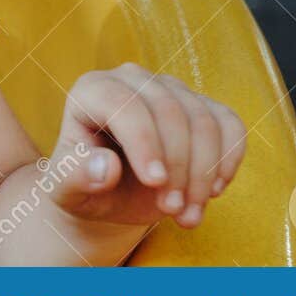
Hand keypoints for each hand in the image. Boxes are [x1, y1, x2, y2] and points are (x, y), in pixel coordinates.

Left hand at [44, 63, 246, 229]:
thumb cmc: (84, 185)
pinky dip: (228, 161)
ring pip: (204, 121)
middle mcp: (132, 79)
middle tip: (171, 210)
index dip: (145, 142)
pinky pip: (230, 125)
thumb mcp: (65, 189)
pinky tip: (211, 192)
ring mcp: (171, 89)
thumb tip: (106, 167)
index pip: (124, 105)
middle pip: (169, 112)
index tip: (155, 183)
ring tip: (186, 215)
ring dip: (204, 174)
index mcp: (92, 90)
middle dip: (177, 167)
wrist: (112, 193)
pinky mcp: (202, 106)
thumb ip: (74, 176)